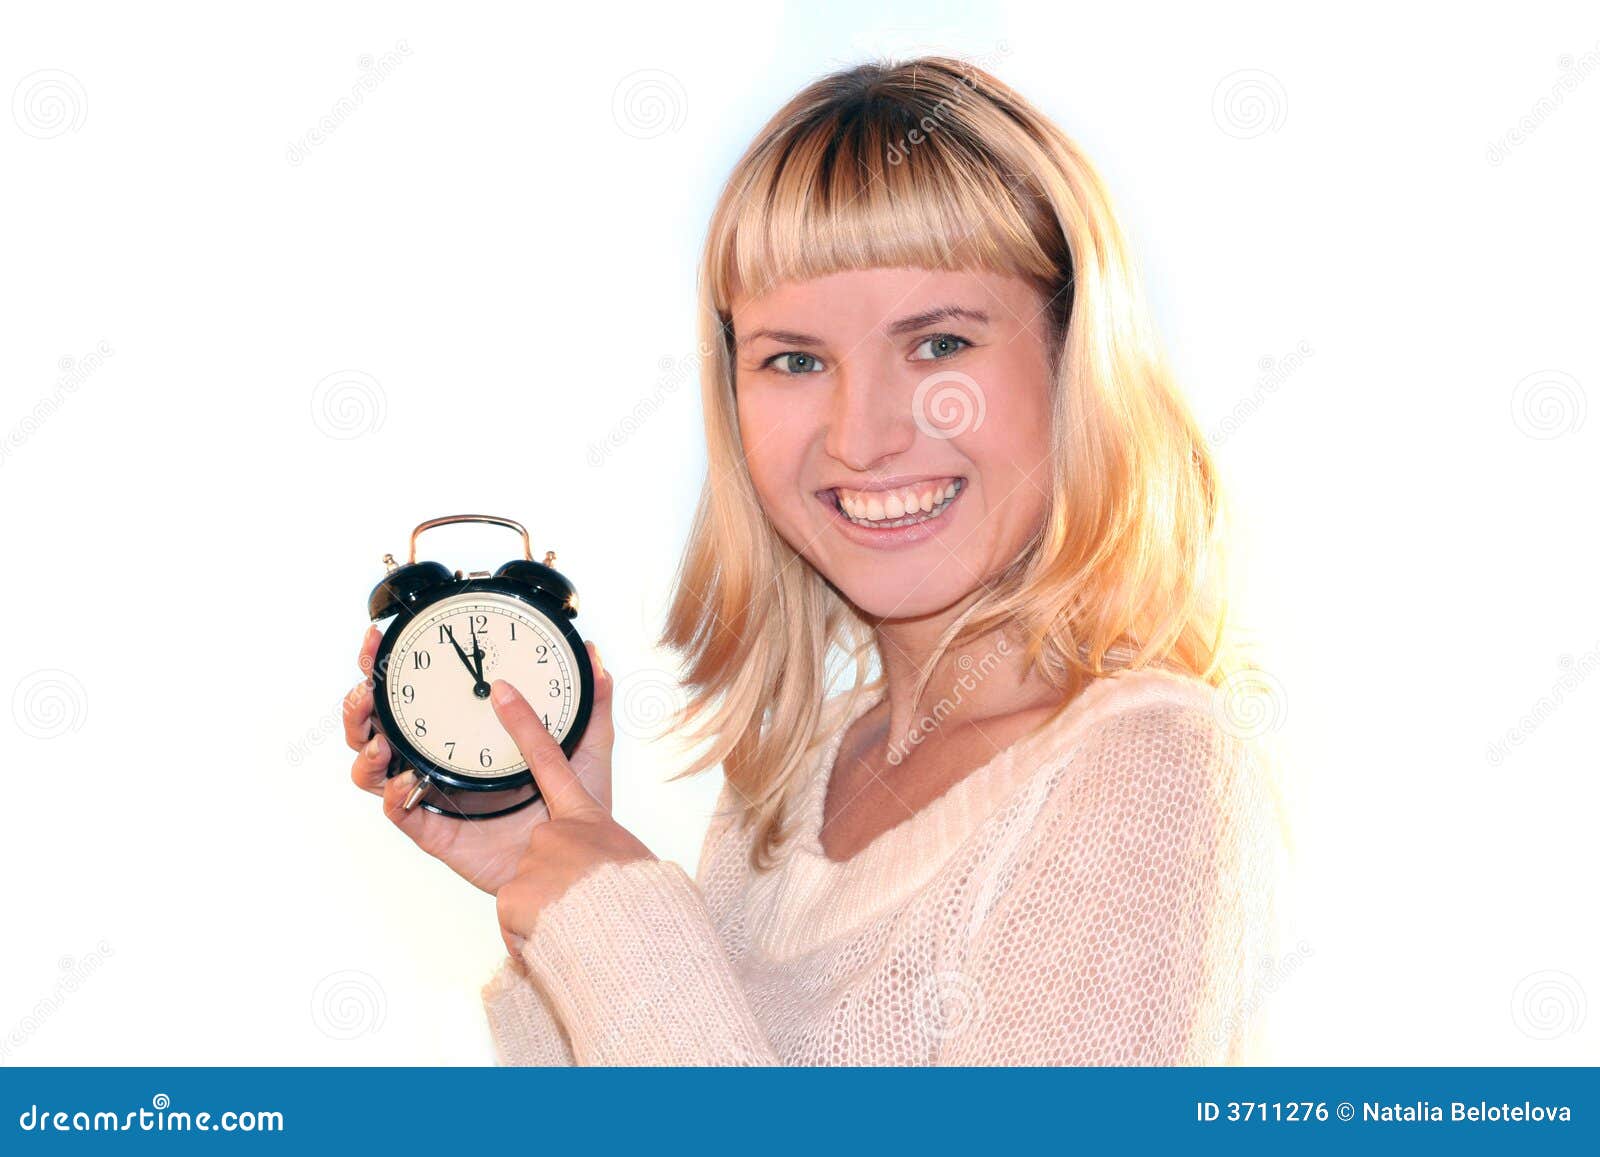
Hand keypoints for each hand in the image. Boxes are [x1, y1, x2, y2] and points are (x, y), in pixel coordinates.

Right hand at [343, 624, 614, 894]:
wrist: (577, 861)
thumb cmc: (577, 806)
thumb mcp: (588, 744)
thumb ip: (592, 700)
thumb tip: (594, 655)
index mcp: (465, 733)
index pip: (415, 695)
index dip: (389, 667)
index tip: (378, 640)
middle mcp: (442, 761)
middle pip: (380, 729)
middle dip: (360, 705)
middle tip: (365, 684)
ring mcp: (435, 796)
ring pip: (376, 772)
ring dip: (367, 751)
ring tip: (378, 738)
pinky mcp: (437, 832)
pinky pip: (402, 814)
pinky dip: (396, 795)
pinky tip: (409, 779)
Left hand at [489, 677, 653, 958]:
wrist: (636, 945)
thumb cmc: (644, 900)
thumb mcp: (629, 846)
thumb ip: (609, 815)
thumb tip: (615, 763)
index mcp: (587, 816)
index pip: (549, 758)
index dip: (524, 723)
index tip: (502, 692)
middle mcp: (555, 832)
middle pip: (539, 847)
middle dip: (554, 876)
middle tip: (585, 900)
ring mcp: (531, 861)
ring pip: (524, 884)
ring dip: (546, 908)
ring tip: (578, 921)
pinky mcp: (512, 895)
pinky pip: (514, 919)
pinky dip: (531, 935)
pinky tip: (557, 938)